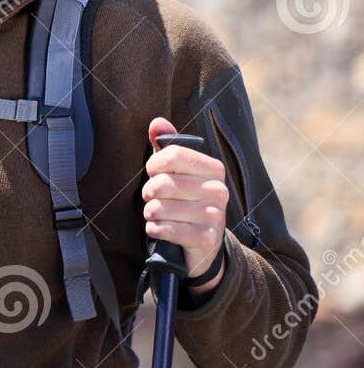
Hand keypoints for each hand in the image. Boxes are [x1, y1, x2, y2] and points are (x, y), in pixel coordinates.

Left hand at [141, 116, 227, 293]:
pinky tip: (162, 230)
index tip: (154, 174)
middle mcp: (219, 191)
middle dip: (148, 194)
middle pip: (162, 183)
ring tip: (160, 216)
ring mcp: (215, 215)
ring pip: (158, 208)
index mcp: (214, 169)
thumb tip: (157, 123)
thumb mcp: (176, 173)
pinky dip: (155, 230)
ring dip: (150, 214)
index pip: (172, 154)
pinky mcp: (206, 238)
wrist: (203, 244)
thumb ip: (165, 147)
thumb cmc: (184, 202)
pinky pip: (163, 229)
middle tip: (155, 200)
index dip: (153, 166)